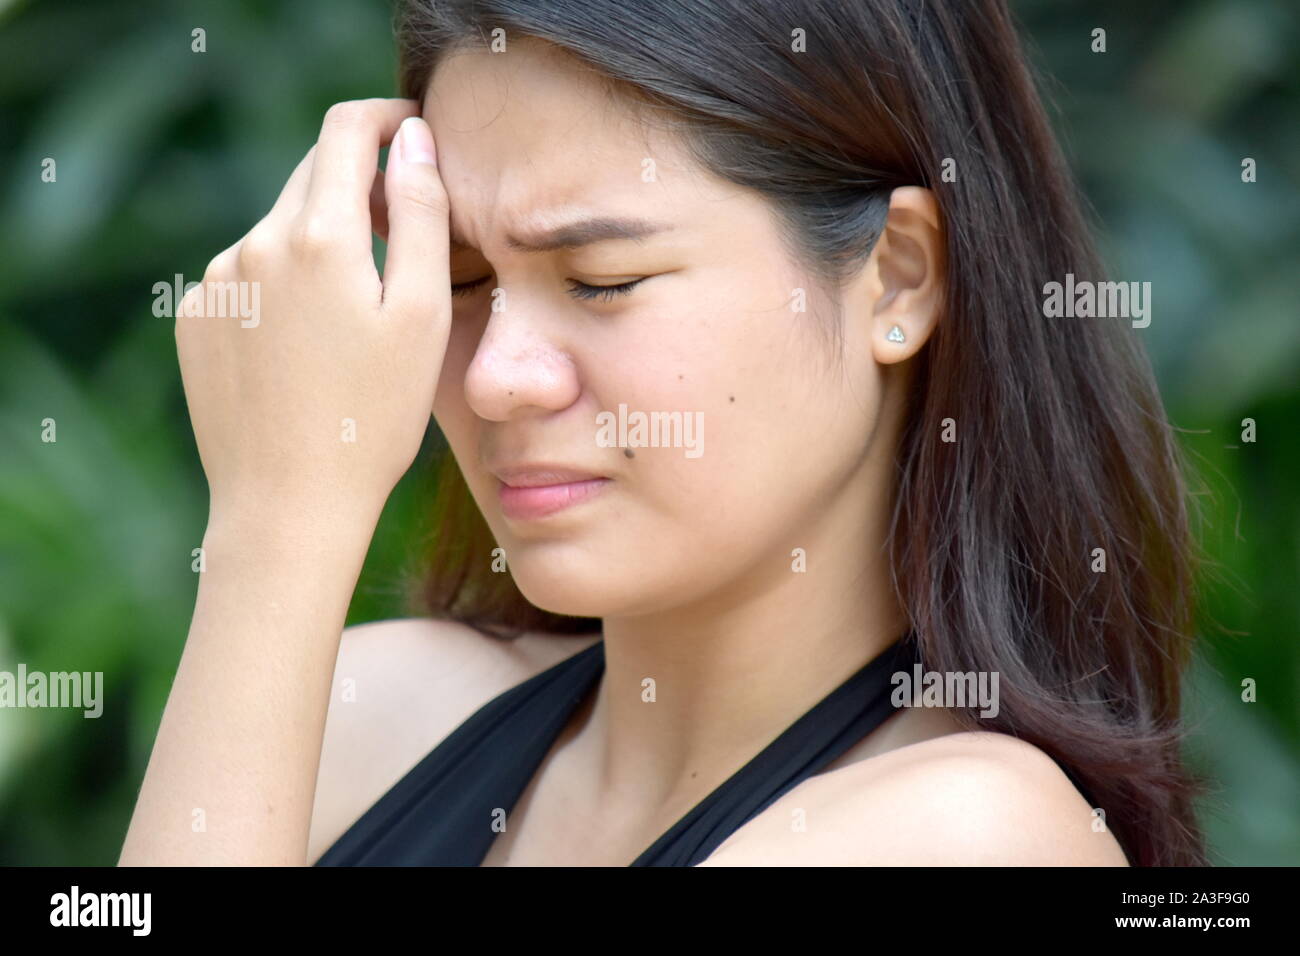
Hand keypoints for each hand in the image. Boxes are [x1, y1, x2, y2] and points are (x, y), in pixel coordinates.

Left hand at [175, 98, 450, 523]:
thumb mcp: (420, 316)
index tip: (413, 131)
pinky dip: (284, 280)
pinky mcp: (195, 317)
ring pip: (280, 228)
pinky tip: (309, 343)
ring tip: (357, 313)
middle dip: (359, 183)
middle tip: (404, 228)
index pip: (345, 131)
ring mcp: (216, 280)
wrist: (287, 505)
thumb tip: (412, 140)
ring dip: (322, 240)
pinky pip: (248, 272)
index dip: (384, 119)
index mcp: (318, 237)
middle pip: (312, 176)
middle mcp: (253, 243)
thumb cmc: (372, 418)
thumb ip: (420, 215)